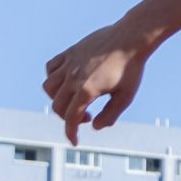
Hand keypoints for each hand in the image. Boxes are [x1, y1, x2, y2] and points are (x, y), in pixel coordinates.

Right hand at [44, 22, 150, 143]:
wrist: (130, 39)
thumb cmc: (131, 69)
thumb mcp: (125, 97)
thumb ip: (109, 114)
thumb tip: (94, 126)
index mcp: (86, 90)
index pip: (71, 118)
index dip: (71, 133)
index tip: (74, 142)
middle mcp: (72, 77)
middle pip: (58, 105)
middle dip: (69, 118)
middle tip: (87, 116)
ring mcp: (68, 64)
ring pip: (48, 87)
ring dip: (57, 99)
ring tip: (75, 100)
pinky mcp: (69, 53)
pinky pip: (50, 68)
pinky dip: (53, 78)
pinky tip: (66, 81)